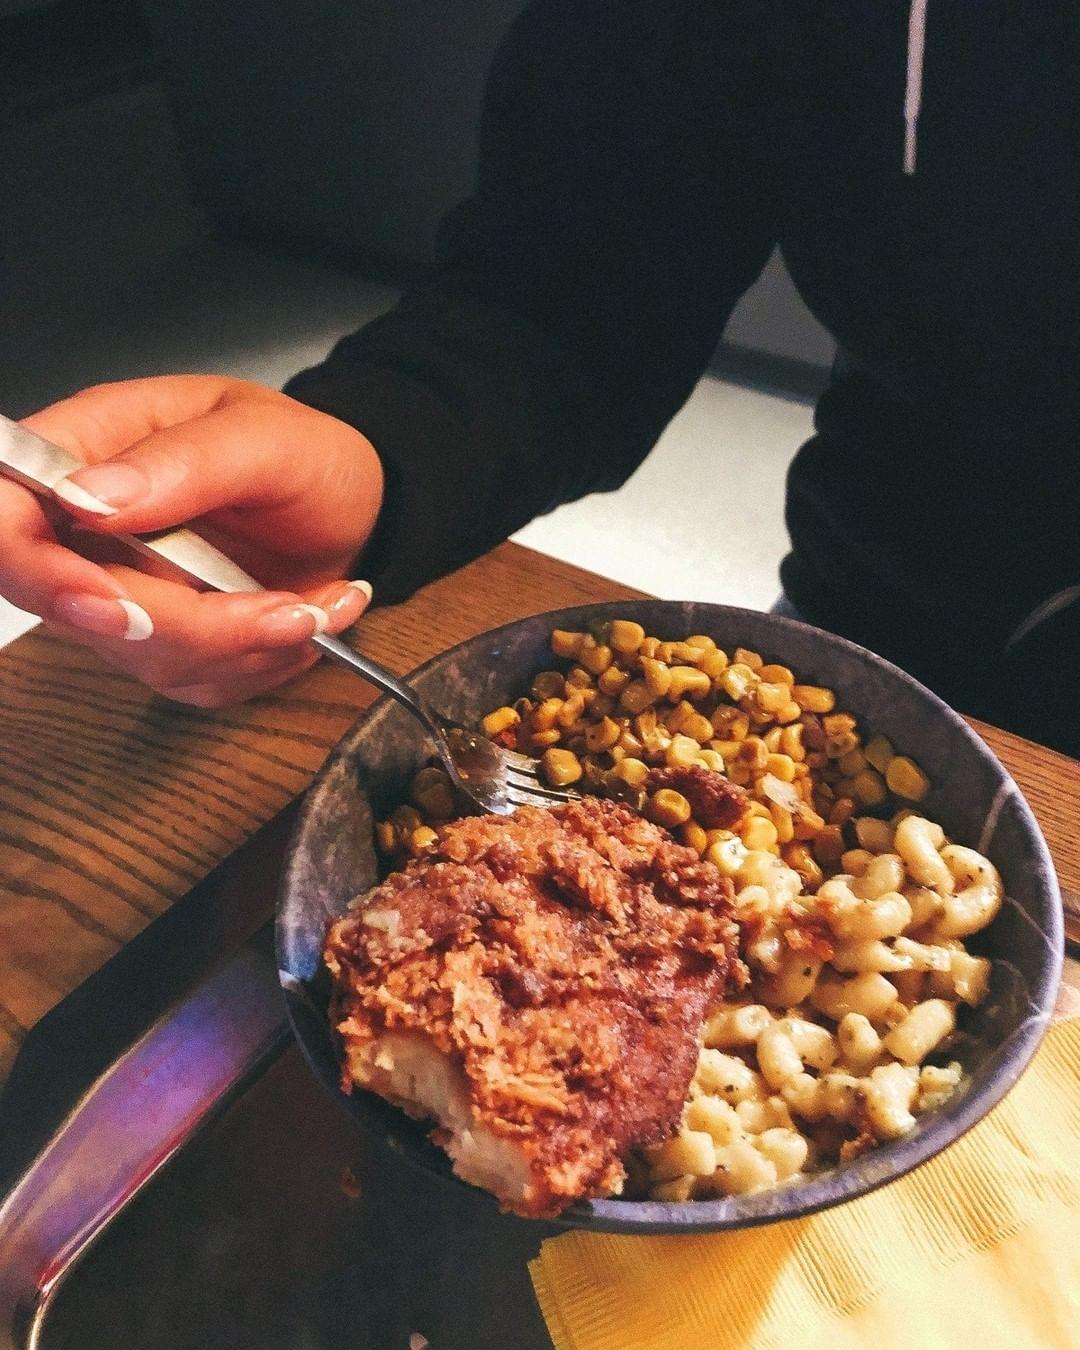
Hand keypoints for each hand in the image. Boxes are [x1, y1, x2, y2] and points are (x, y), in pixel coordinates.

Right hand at [2, 375, 383, 704]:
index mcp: (94, 448)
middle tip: (280, 611)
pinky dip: (262, 660)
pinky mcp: (170, 640)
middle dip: (183, 624)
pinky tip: (308, 618)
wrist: (357, 508)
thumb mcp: (268, 440)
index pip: (9, 515)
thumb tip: (88, 497)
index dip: (39, 570)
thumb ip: (183, 463)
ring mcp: (128, 588)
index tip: (112, 603)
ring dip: (242, 643)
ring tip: (317, 606)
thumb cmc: (307, 457)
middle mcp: (94, 525)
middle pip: (73, 606)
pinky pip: (194, 679)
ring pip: (141, 654)